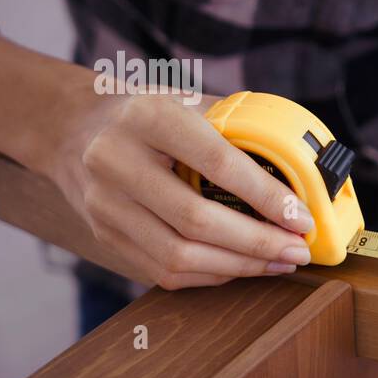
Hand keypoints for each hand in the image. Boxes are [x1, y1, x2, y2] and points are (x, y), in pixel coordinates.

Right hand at [49, 91, 315, 288]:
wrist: (74, 129)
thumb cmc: (151, 115)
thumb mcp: (190, 102)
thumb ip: (239, 130)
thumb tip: (304, 173)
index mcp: (147, 117)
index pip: (216, 162)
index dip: (265, 196)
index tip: (302, 218)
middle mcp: (116, 161)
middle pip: (196, 220)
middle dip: (259, 243)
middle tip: (299, 250)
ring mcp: (105, 205)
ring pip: (179, 256)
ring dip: (240, 266)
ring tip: (280, 262)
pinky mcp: (104, 236)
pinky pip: (164, 271)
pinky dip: (213, 275)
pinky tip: (244, 267)